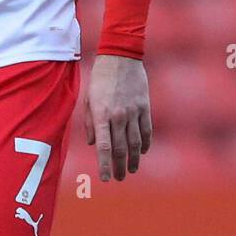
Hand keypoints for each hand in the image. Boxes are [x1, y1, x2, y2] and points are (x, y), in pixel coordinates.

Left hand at [84, 54, 151, 181]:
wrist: (120, 57)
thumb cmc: (100, 78)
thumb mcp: (89, 99)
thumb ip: (91, 123)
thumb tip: (93, 144)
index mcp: (102, 115)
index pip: (103, 147)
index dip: (104, 165)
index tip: (105, 178)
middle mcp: (118, 116)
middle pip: (121, 149)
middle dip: (120, 166)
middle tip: (119, 178)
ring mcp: (134, 112)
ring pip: (135, 143)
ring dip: (134, 159)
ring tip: (132, 169)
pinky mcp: (145, 107)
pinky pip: (147, 130)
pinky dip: (145, 143)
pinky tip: (143, 151)